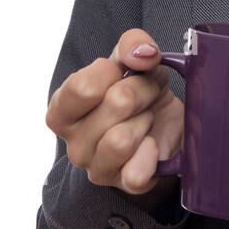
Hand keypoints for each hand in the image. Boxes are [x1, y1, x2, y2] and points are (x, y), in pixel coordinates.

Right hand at [45, 28, 184, 195]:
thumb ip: (132, 44)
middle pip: (116, 104)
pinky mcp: (125, 184)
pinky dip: (151, 154)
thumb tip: (141, 53)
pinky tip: (152, 144)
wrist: (166, 125)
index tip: (126, 71)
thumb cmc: (139, 90)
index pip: (83, 87)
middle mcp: (73, 143)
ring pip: (123, 138)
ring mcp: (96, 167)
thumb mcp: (134, 58)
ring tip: (147, 118)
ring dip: (146, 119)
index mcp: (62, 110)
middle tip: (146, 95)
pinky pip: (137, 173)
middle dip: (142, 91)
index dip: (115, 71)